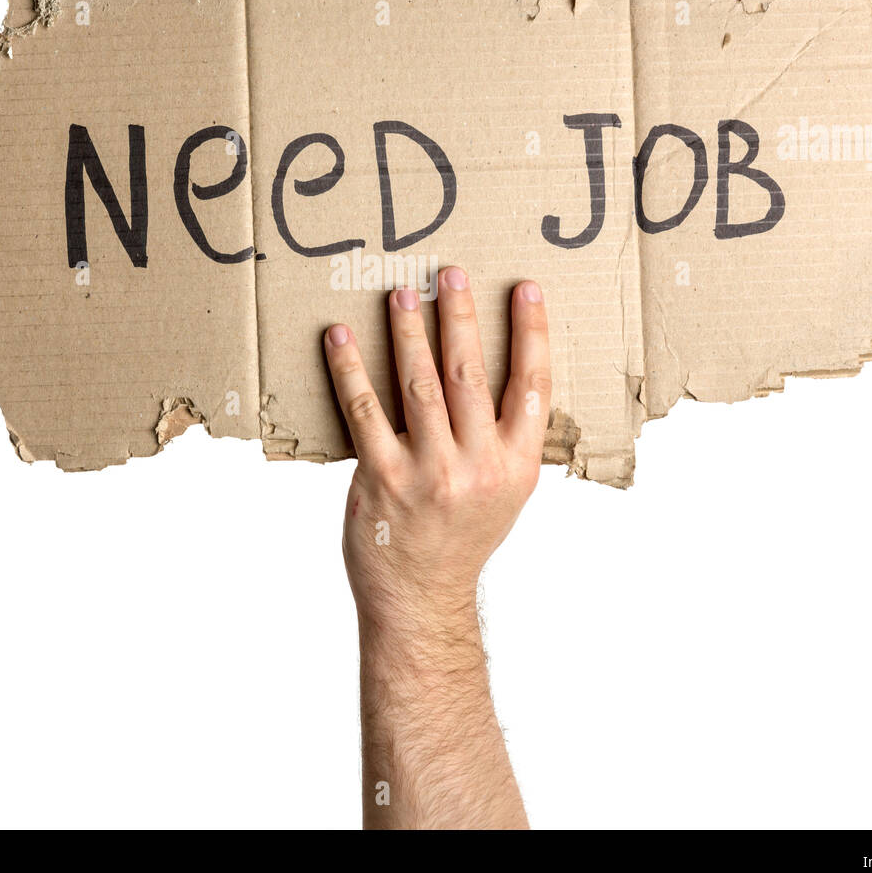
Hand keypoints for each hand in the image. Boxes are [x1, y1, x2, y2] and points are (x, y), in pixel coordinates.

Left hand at [325, 266, 550, 632]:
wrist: (422, 598)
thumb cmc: (462, 538)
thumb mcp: (505, 493)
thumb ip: (505, 440)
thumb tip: (507, 376)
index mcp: (517, 466)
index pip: (532, 386)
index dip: (531, 333)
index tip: (527, 288)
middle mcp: (478, 466)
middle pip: (470, 375)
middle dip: (459, 317)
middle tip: (449, 274)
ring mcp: (430, 472)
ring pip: (419, 384)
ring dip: (408, 332)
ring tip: (400, 294)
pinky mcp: (384, 477)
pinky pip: (364, 411)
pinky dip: (350, 370)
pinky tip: (339, 339)